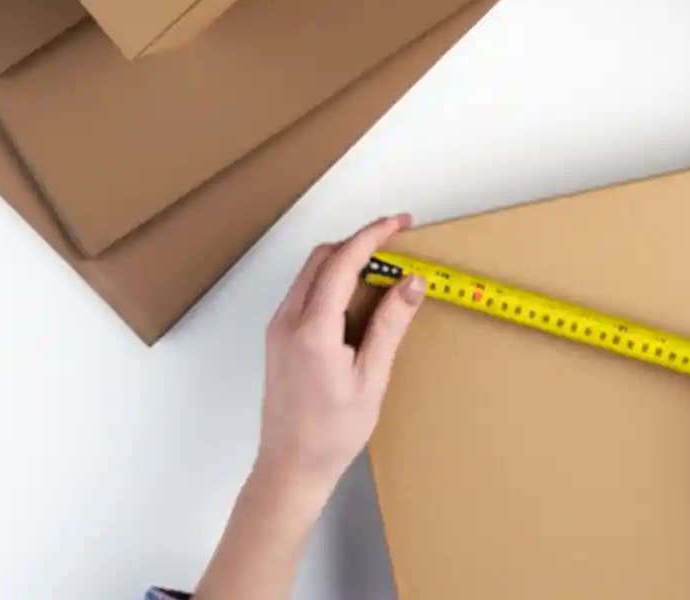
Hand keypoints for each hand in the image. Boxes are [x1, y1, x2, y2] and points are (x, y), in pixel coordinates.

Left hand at [195, 215, 425, 599]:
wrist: (290, 466)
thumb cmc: (332, 433)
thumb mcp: (372, 378)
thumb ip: (390, 325)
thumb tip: (412, 283)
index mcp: (313, 330)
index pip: (343, 262)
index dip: (373, 236)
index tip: (400, 223)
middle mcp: (288, 321)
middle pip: (322, 258)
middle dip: (359, 242)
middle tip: (397, 243)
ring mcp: (278, 328)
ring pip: (311, 273)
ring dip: (345, 261)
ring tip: (384, 270)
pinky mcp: (278, 338)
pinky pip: (305, 293)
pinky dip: (332, 282)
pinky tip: (358, 298)